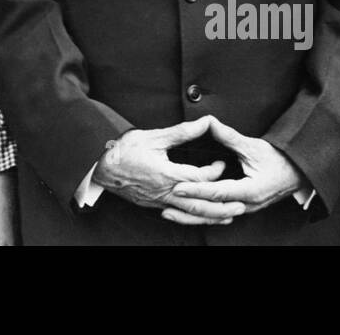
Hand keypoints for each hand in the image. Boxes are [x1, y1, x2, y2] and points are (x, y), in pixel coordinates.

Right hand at [93, 116, 243, 224]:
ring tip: (229, 216)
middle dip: (221, 205)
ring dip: (211, 216)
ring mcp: (160, 201)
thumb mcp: (153, 137)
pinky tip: (202, 217)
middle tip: (241, 205)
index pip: (199, 178)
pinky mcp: (154, 205)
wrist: (99, 168)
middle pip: (199, 204)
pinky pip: (179, 214)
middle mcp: (165, 192)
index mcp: (167, 174)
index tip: (221, 163)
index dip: (214, 172)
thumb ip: (181, 132)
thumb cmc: (124, 150)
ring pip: (190, 213)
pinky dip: (194, 217)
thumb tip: (204, 123)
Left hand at [162, 117, 305, 223]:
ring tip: (170, 212)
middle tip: (167, 199)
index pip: (217, 192)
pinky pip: (220, 214)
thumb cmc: (279, 160)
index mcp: (250, 190)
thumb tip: (209, 122)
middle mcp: (246, 204)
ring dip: (192, 215)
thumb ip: (229, 136)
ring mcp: (245, 208)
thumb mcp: (254, 147)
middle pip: (213, 210)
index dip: (196, 189)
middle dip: (189, 206)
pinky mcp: (242, 207)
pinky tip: (188, 212)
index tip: (178, 187)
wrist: (298, 173)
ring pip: (214, 216)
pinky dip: (203, 214)